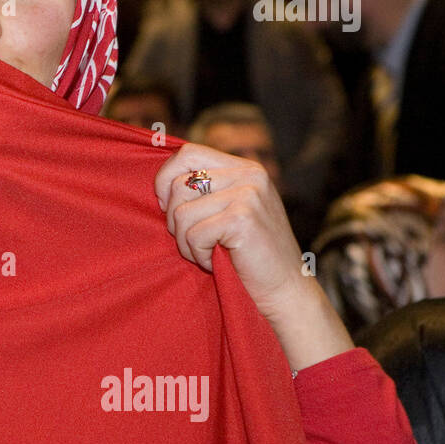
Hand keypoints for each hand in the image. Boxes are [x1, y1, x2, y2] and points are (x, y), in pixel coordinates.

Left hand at [153, 143, 351, 370]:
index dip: (166, 179)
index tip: (167, 207)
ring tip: (209, 253)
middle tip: (194, 241)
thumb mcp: (228, 210)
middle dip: (174, 219)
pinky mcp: (242, 218)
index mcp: (244, 167)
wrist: (285, 290)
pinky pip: (193, 234)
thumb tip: (159, 185)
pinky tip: (216, 261)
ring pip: (181, 212)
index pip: (187, 154)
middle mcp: (249, 174)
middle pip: (179, 184)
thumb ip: (204, 190)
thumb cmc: (249, 255)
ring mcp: (248, 194)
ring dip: (186, 243)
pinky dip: (198, 254)